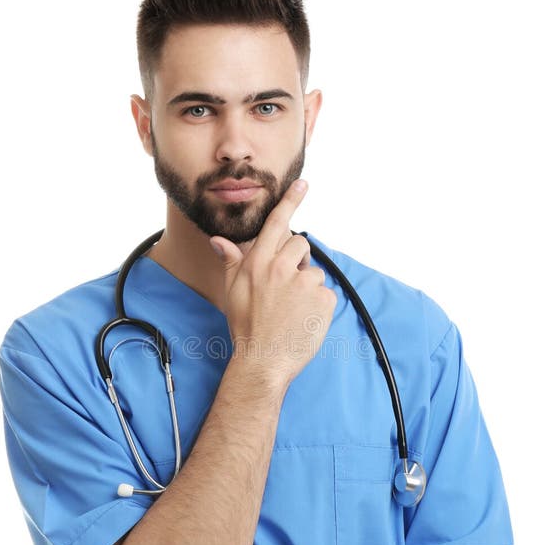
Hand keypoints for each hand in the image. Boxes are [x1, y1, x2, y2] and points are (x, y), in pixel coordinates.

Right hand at [209, 180, 336, 389]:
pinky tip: (304, 319)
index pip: (276, 223)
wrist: (263, 360)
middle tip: (286, 287)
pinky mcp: (323, 299)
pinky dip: (318, 305)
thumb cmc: (246, 327)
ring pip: (313, 272)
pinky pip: (325, 293)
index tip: (303, 183)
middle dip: (296, 260)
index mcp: (258, 263)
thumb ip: (231, 262)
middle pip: (300, 244)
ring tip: (292, 309)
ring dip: (306, 286)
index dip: (291, 201)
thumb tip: (218, 241)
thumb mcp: (232, 292)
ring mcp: (303, 283)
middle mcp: (280, 268)